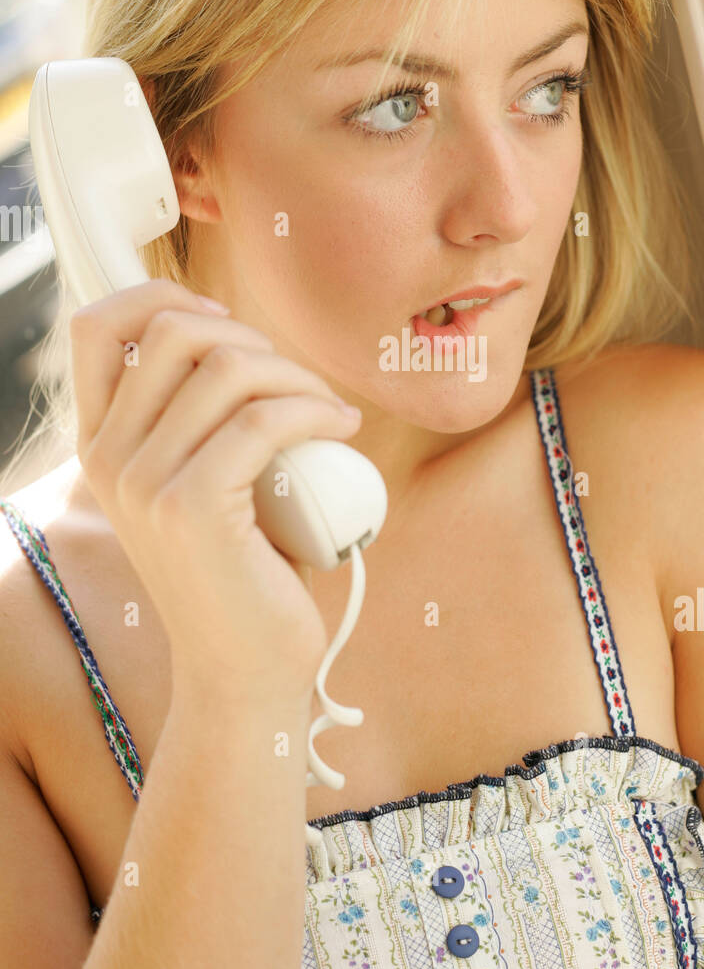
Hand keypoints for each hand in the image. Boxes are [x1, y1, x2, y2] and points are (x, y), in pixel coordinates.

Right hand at [70, 278, 362, 702]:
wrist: (242, 671)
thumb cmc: (240, 571)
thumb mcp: (199, 484)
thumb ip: (194, 421)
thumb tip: (238, 342)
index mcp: (101, 445)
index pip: (96, 326)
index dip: (162, 296)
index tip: (227, 324)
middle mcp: (109, 459)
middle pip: (174, 330)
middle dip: (251, 336)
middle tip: (295, 381)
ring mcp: (145, 484)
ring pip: (228, 368)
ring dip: (298, 375)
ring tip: (328, 409)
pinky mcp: (193, 510)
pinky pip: (264, 419)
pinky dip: (316, 410)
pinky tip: (342, 429)